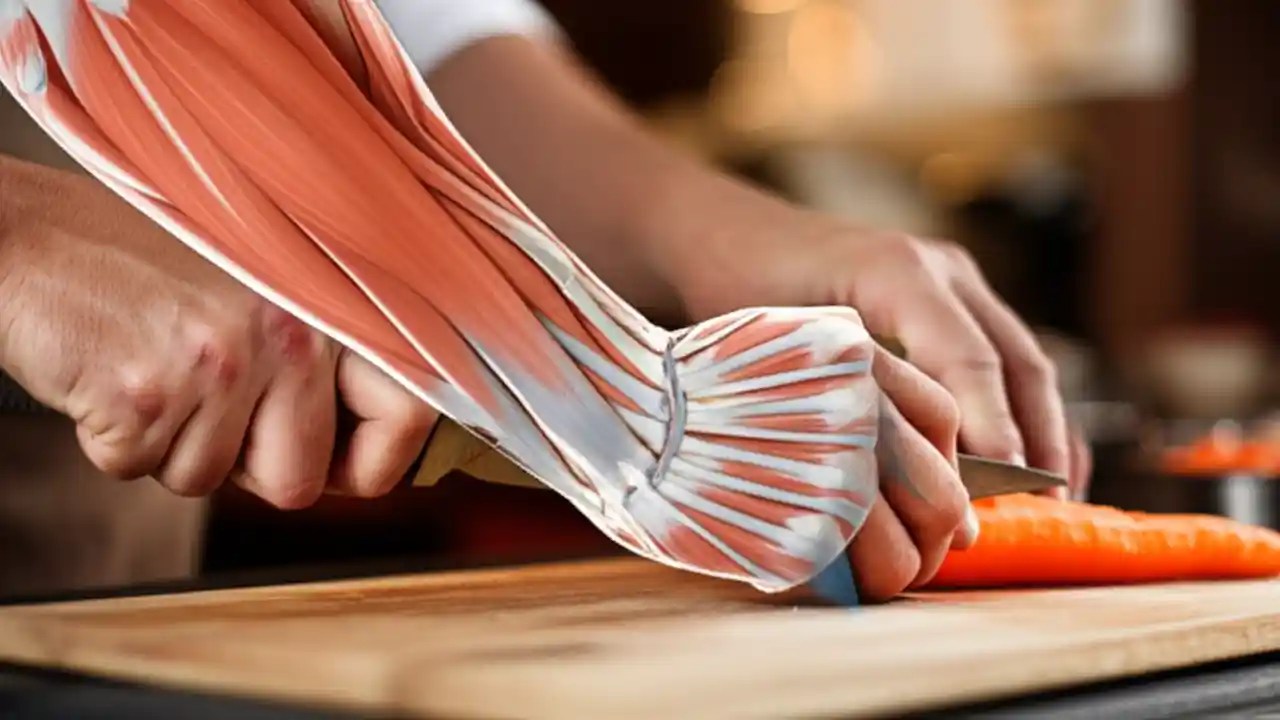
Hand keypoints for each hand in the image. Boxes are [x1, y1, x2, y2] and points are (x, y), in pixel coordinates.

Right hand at [0, 156, 434, 506]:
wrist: (24, 237)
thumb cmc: (140, 264)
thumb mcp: (258, 286)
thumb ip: (320, 350)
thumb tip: (373, 449)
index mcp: (326, 302)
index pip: (407, 412)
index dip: (379, 462)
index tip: (346, 471)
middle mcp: (285, 330)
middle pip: (298, 482)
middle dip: (247, 466)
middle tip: (206, 403)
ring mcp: (216, 363)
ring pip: (209, 481)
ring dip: (172, 445)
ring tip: (150, 368)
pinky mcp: (143, 395)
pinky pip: (141, 470)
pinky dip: (116, 441)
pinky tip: (109, 373)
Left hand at [650, 189, 1085, 599]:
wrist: (731, 233)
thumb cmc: (737, 290)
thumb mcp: (777, 342)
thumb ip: (834, 397)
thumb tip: (885, 492)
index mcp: (896, 271)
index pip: (966, 357)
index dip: (991, 428)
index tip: (1004, 490)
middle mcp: (940, 271)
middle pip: (1016, 360)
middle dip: (1038, 440)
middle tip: (1046, 514)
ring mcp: (954, 283)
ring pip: (1024, 362)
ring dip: (1046, 433)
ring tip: (1056, 506)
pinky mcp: (954, 302)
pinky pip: (1007, 359)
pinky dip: (1024, 415)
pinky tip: (1036, 469)